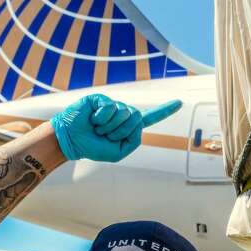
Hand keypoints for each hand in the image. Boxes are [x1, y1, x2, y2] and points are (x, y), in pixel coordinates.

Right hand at [51, 94, 181, 162]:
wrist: (71, 141)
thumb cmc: (93, 147)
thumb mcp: (118, 152)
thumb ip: (134, 140)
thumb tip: (138, 120)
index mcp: (129, 127)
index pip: (151, 117)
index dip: (165, 110)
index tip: (180, 102)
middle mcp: (123, 113)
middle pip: (136, 118)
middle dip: (121, 131)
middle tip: (105, 135)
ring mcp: (113, 105)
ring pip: (124, 113)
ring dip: (109, 126)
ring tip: (97, 129)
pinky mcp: (101, 99)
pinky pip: (110, 108)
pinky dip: (101, 118)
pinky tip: (92, 120)